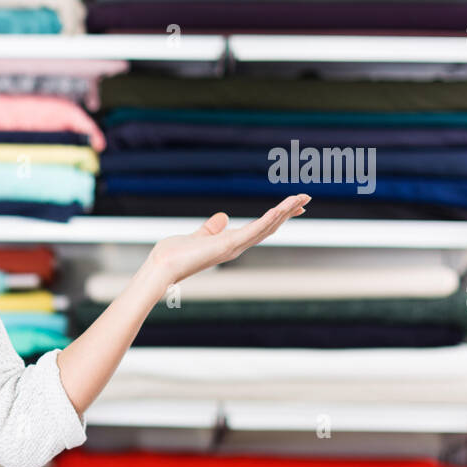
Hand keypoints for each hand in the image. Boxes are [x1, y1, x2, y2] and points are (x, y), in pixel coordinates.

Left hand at [145, 194, 309, 286]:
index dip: (275, 217)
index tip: (291, 206)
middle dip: (287, 213)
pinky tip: (283, 208)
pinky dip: (270, 218)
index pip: (259, 228)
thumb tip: (222, 217)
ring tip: (302, 198)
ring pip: (266, 226)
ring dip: (285, 212)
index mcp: (229, 243)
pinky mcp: (229, 244)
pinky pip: (255, 229)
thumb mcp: (197, 236)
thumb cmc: (174, 256)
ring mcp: (234, 246)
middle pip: (268, 227)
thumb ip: (211, 228)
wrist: (162, 268)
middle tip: (305, 199)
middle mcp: (236, 247)